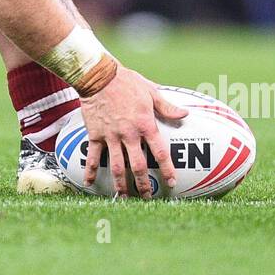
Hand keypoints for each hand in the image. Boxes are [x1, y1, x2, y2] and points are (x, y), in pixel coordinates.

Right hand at [79, 67, 187, 198]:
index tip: (171, 182)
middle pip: (138, 166)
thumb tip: (185, 114)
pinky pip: (94, 156)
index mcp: (145, 124)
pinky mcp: (95, 134)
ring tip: (123, 197)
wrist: (99, 76)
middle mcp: (129, 134)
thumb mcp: (151, 91)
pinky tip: (89, 183)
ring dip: (120, 184)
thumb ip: (167, 107)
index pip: (160, 152)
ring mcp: (111, 136)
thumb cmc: (127, 81)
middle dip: (144, 184)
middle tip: (147, 197)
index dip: (167, 169)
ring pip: (117, 166)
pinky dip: (91, 171)